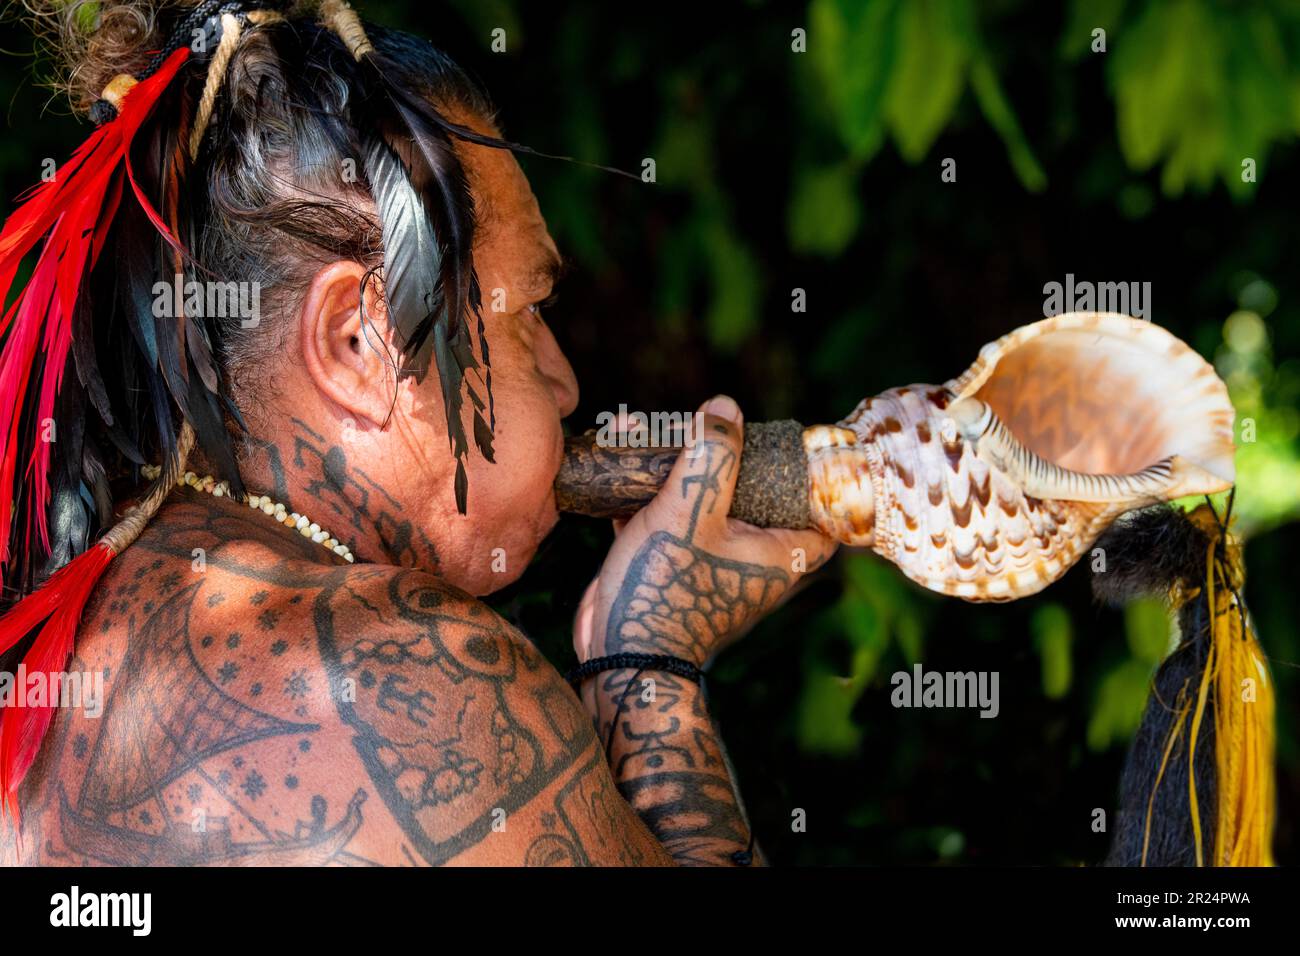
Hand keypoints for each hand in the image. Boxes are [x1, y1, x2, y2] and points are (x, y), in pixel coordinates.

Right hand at [573, 395, 836, 667]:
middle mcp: (752, 557)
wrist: (619, 654)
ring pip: (706, 500)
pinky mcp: (671, 562)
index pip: (820, 509)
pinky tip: (625, 455)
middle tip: (710, 422)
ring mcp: (710, 560)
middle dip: (727, 453)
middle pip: (755, 493)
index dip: (813, 474)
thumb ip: (712, 456)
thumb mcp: (690, 511)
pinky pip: (669, 516)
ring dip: (679, 466)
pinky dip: (650, 490)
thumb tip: (726, 407)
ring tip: (652, 428)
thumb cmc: (665, 590)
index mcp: (779, 551)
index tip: (791, 441)